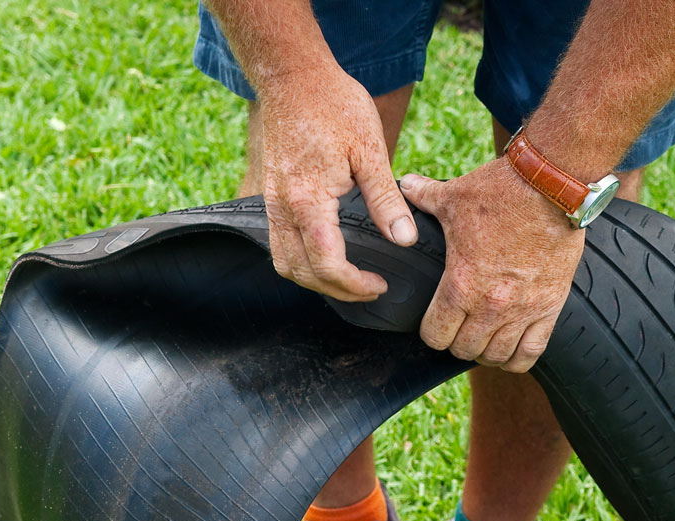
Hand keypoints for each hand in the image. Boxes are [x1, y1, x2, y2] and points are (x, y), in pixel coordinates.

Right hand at [258, 68, 416, 301]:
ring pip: (286, 266)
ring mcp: (271, 205)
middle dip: (339, 291)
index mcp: (308, 200)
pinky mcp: (270, 199)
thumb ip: (386, 200)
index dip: (355, 285)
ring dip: (316, 282)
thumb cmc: (332, 104)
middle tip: (370, 288)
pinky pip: (279, 248)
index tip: (380, 284)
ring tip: (348, 280)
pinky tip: (325, 259)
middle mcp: (282, 209)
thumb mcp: (370, 149)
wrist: (292, 76)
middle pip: (304, 274)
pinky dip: (301, 264)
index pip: (327, 265)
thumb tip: (403, 238)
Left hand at [400, 160, 585, 372]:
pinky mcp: (550, 307)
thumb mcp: (454, 196)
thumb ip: (423, 198)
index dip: (431, 332)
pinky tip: (511, 349)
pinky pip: (531, 353)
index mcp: (461, 284)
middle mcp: (490, 305)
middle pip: (464, 351)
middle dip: (457, 342)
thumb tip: (404, 186)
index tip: (436, 322)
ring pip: (496, 356)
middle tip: (460, 329)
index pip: (435, 336)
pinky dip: (517, 358)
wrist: (553, 184)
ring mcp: (522, 310)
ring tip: (484, 339)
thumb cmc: (502, 190)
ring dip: (486, 351)